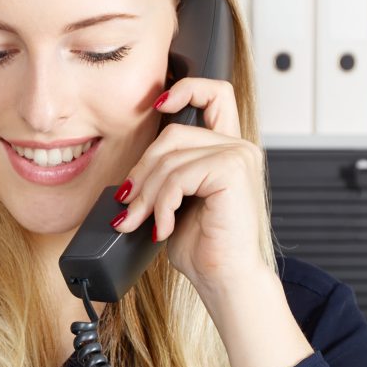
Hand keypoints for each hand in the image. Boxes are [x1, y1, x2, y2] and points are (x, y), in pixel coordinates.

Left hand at [112, 77, 266, 302]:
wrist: (225, 278)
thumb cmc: (204, 248)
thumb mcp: (176, 204)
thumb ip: (164, 178)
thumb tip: (127, 180)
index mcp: (227, 150)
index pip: (215, 94)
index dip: (186, 88)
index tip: (158, 106)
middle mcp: (238, 147)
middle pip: (172, 134)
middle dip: (141, 172)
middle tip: (128, 208)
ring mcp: (238, 156)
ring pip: (170, 159)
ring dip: (145, 195)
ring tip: (138, 223)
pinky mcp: (232, 170)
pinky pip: (179, 176)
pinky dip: (162, 204)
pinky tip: (164, 228)